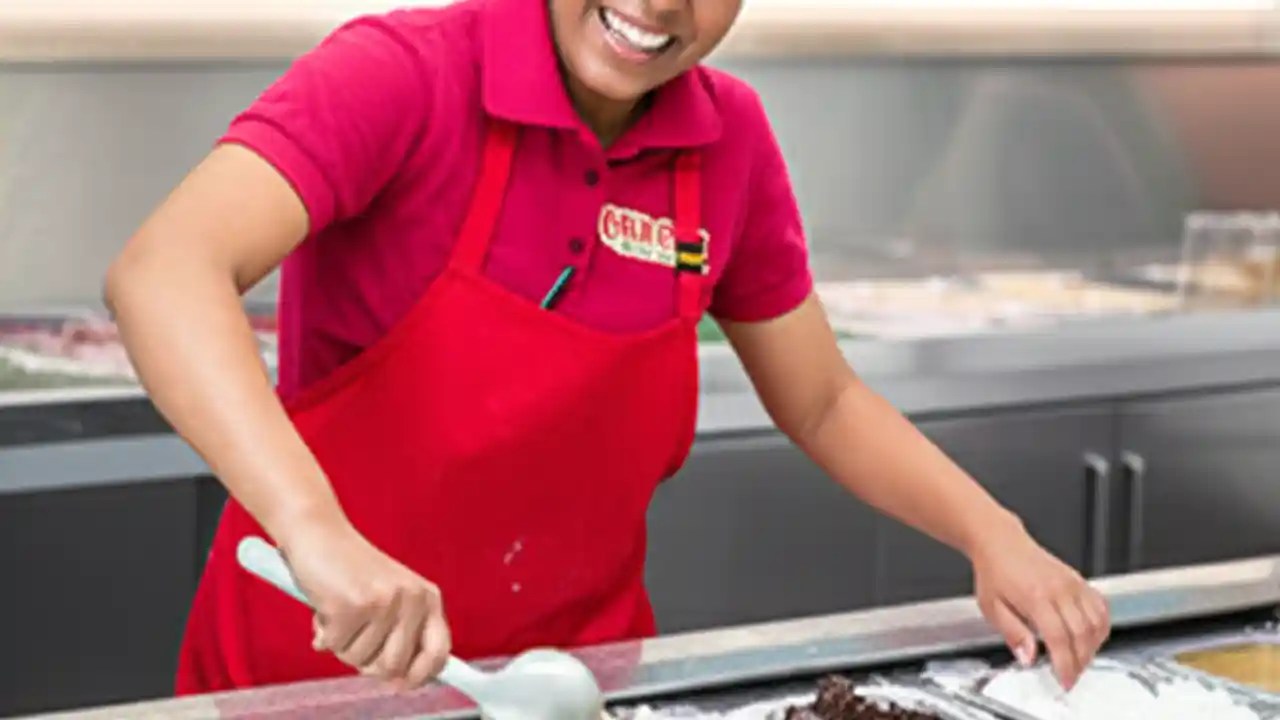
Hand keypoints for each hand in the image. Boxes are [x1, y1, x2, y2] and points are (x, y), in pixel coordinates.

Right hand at [278, 517, 450, 688]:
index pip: (439, 652)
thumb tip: (403, 681)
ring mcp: (383, 602)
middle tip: (353, 638)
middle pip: (393, 667)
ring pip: (359, 660)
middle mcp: (412, 599)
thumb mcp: (391, 598)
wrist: (319, 533)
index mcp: (428, 597)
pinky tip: (324, 608)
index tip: (402, 684)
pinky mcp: (352, 605)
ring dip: (341, 645)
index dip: (420, 676)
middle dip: (366, 662)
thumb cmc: (350, 570)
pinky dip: (323, 634)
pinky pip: (334, 646)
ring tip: (339, 613)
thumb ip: (402, 634)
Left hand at [969, 518, 1110, 689]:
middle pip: (1081, 633)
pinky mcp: (1079, 580)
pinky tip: (1091, 638)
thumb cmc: (995, 571)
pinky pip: (1101, 606)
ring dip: (1092, 647)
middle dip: (1079, 661)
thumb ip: (1012, 633)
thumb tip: (1028, 657)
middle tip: (1070, 675)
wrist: (1001, 542)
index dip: (1064, 663)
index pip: (1058, 638)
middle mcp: (1059, 589)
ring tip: (1079, 660)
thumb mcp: (991, 607)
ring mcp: (1072, 583)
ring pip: (1096, 622)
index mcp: (1035, 596)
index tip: (1064, 680)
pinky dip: (1102, 626)